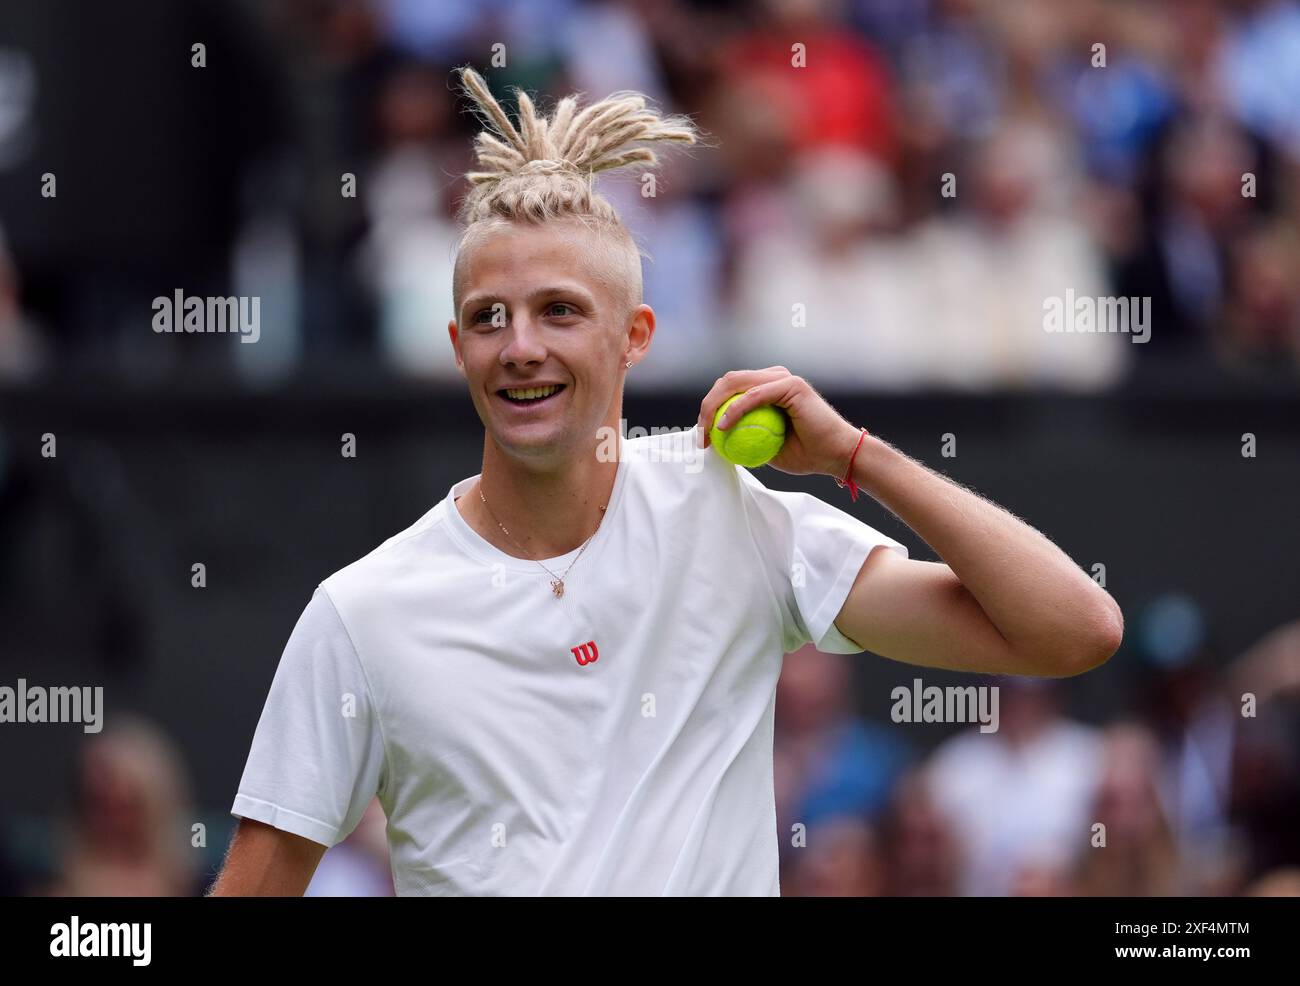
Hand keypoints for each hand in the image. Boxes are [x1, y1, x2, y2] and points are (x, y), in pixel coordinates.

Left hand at [696, 367, 862, 477]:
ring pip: (735, 384)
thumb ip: (743, 437)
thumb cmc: (807, 454)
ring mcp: (782, 378)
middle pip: (728, 382)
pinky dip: (734, 411)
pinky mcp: (790, 385)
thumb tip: (714, 440)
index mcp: (768, 388)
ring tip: (706, 432)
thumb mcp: (765, 447)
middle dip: (707, 407)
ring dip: (714, 407)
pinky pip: (752, 397)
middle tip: (699, 435)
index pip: (730, 390)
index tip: (701, 437)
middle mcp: (774, 378)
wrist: (836, 455)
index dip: (710, 409)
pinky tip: (721, 427)